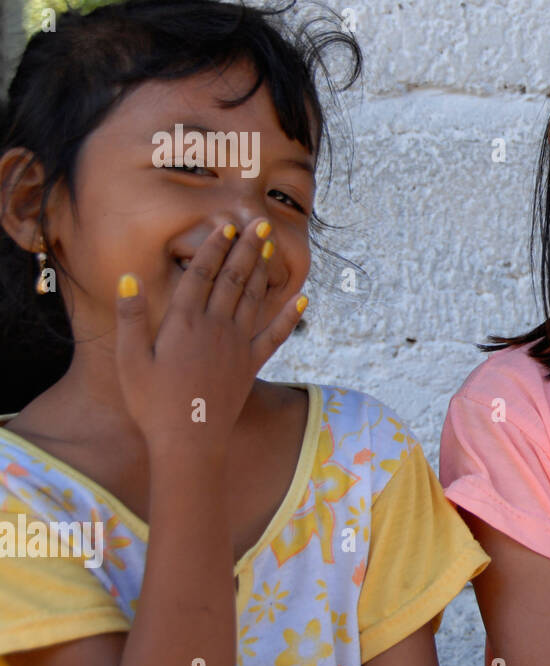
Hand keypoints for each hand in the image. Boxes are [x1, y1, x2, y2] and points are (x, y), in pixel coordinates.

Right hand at [113, 218, 306, 448]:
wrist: (188, 441)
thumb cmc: (151, 402)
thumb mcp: (129, 359)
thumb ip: (130, 317)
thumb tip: (129, 278)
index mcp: (184, 323)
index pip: (201, 275)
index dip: (214, 249)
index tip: (225, 225)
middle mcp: (216, 328)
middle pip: (233, 280)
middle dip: (247, 249)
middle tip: (261, 223)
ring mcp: (238, 346)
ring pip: (254, 299)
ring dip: (263, 271)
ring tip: (272, 247)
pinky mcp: (252, 365)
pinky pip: (276, 335)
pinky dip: (290, 316)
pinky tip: (303, 300)